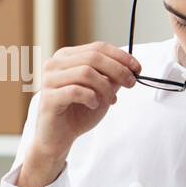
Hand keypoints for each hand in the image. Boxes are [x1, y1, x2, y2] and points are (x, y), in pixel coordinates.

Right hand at [18, 42, 139, 186]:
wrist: (58, 138)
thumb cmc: (77, 113)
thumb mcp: (101, 91)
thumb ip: (112, 77)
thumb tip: (131, 67)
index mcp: (66, 57)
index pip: (97, 47)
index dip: (121, 56)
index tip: (137, 68)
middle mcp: (55, 64)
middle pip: (93, 57)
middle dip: (118, 70)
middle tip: (130, 83)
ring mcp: (49, 80)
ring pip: (86, 72)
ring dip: (105, 87)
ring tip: (111, 100)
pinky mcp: (48, 97)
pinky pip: (76, 91)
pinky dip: (91, 97)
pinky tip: (94, 105)